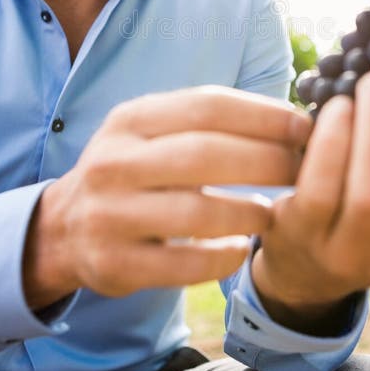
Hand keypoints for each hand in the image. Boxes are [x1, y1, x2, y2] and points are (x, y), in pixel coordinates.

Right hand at [23, 86, 311, 309]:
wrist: (64, 227)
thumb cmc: (132, 170)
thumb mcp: (152, 132)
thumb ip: (207, 122)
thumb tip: (289, 119)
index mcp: (131, 119)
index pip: (207, 106)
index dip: (263, 115)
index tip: (305, 127)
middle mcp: (114, 162)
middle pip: (205, 155)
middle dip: (266, 161)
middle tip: (303, 171)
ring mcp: (110, 214)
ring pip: (196, 211)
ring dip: (248, 212)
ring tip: (274, 213)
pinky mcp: (114, 264)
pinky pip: (182, 264)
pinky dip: (221, 257)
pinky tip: (241, 250)